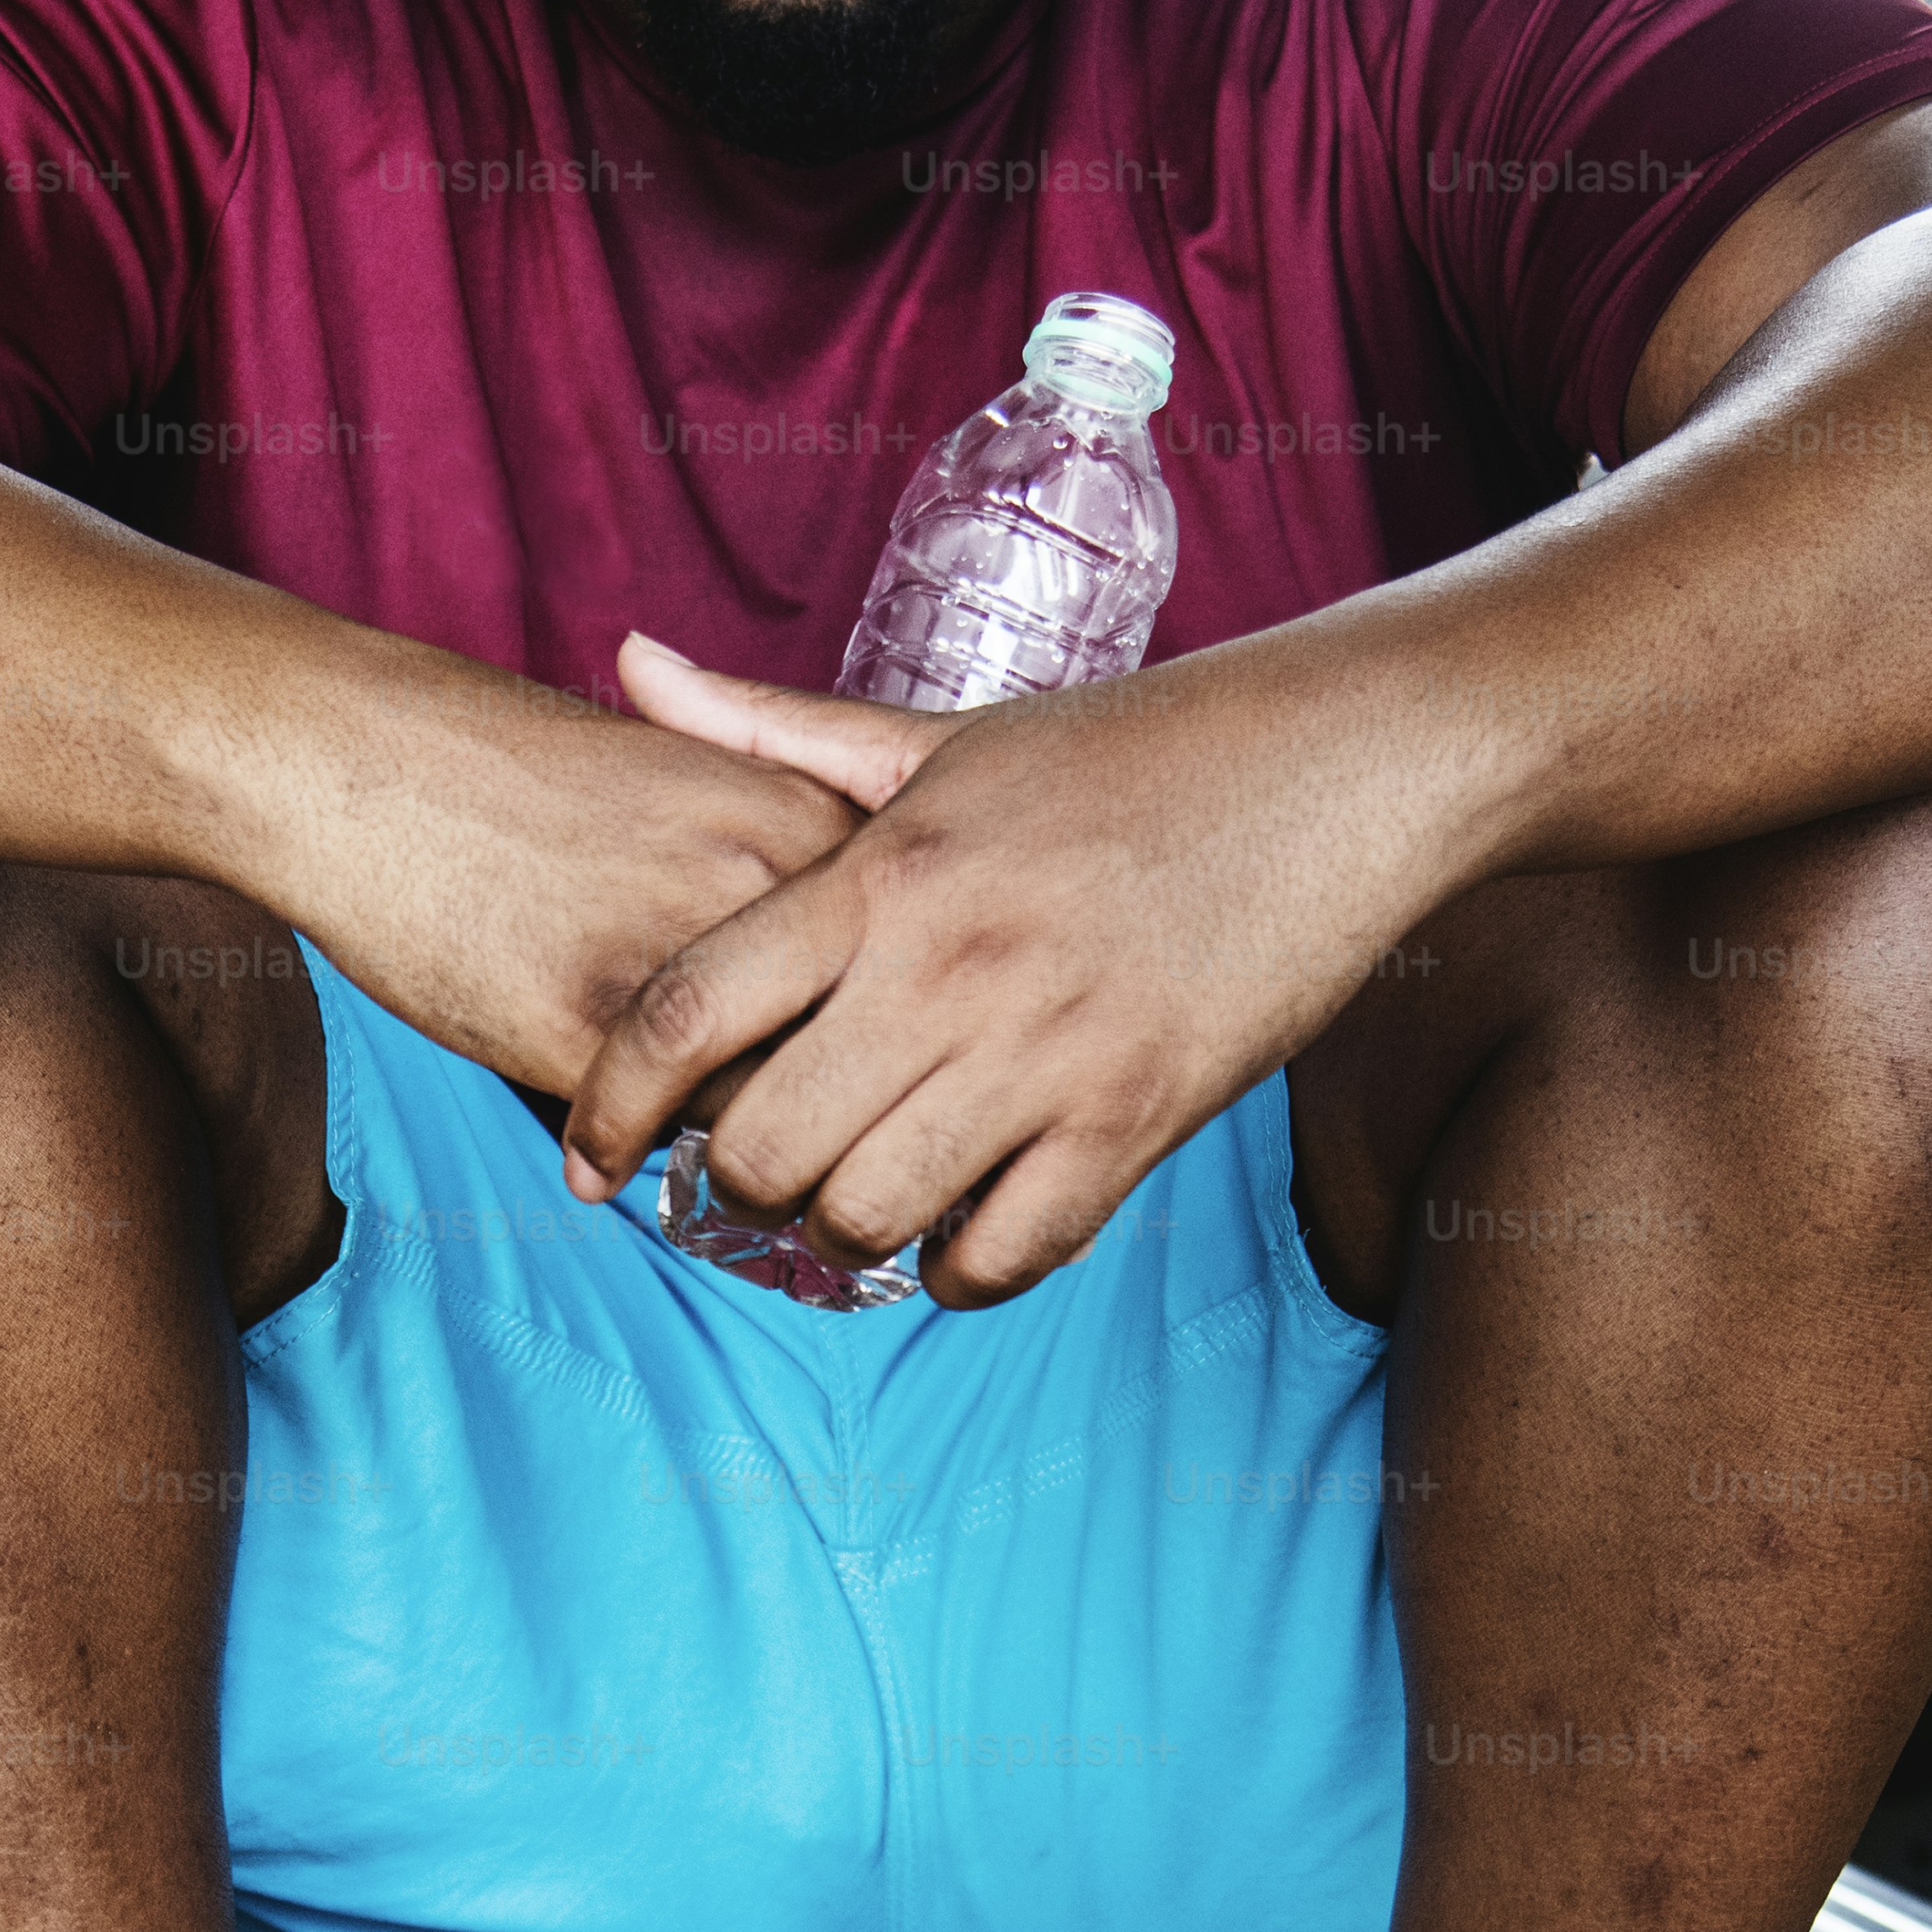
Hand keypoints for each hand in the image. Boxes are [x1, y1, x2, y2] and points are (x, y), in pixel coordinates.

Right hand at [228, 643, 860, 1104]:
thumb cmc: (519, 774)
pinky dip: (641, 1159)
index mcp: (814, 821)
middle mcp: (773, 889)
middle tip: (797, 1157)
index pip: (916, 980)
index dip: (889, 1050)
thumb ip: (790, 875)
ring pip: (783, 1114)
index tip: (859, 1087)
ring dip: (753, 1160)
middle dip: (841, 1122)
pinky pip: (671, 1138)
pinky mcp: (593, 1029)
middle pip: (870, 1058)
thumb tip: (851, 999)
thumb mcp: (698, 785)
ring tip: (709, 1169)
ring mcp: (687, 959)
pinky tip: (599, 1152)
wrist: (364, 754)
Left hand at [564, 631, 1474, 1305]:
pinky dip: (960, 1268)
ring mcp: (1046, 1055)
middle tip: (754, 1173)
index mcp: (880, 874)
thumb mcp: (938, 735)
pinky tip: (958, 1229)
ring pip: (868, 1217)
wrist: (1341, 765)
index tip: (590, 1161)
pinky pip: (1002, 1256)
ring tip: (858, 1196)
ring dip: (844, 1231)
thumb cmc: (1128, 749)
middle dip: (735, 1185)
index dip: (608, 1107)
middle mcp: (947, 971)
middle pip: (760, 1149)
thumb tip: (627, 662)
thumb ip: (772, 727)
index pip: (681, 1014)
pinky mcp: (1138, 1121)